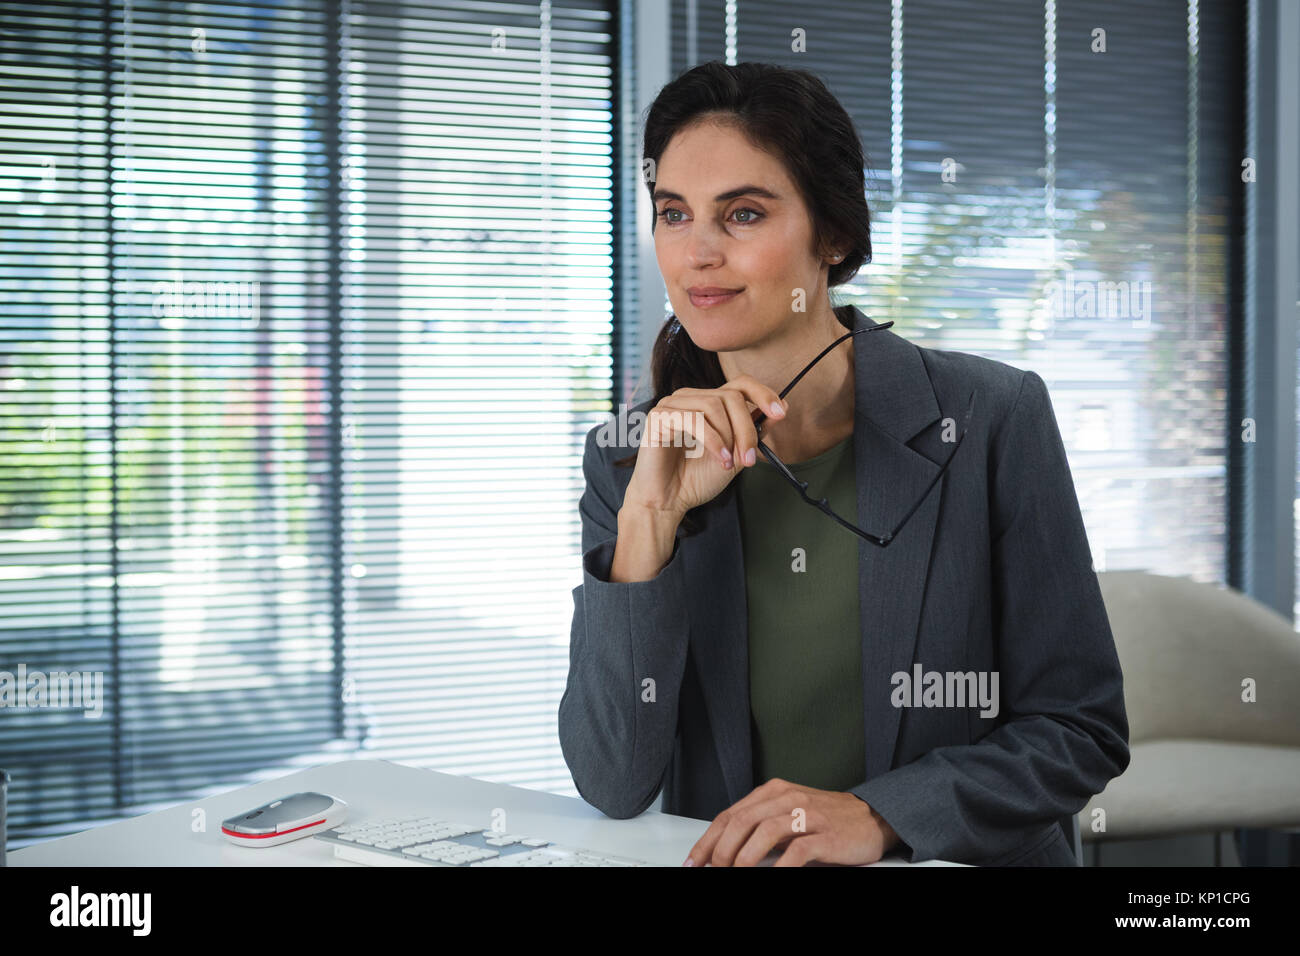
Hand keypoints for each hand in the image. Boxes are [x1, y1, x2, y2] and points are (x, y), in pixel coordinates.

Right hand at [622, 373, 787, 517]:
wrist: (667, 501)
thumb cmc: (696, 479)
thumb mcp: (736, 455)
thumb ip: (755, 431)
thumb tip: (783, 406)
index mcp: (707, 403)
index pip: (740, 384)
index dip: (763, 394)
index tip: (781, 413)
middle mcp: (690, 398)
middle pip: (731, 396)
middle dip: (746, 429)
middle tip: (749, 459)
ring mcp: (672, 404)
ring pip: (713, 405)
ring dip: (729, 437)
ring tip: (729, 463)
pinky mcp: (658, 416)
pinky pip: (694, 419)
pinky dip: (713, 440)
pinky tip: (719, 459)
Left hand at [683, 778, 900, 866]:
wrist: (872, 817)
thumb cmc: (827, 819)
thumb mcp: (788, 814)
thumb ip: (760, 824)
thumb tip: (725, 849)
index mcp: (772, 791)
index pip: (730, 814)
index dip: (708, 840)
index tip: (694, 861)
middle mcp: (786, 798)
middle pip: (742, 821)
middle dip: (721, 851)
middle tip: (714, 870)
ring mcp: (807, 814)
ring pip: (764, 832)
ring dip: (744, 857)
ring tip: (735, 874)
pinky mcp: (826, 833)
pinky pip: (797, 850)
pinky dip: (781, 867)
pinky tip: (772, 876)